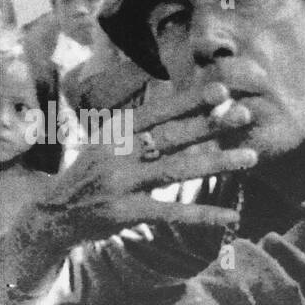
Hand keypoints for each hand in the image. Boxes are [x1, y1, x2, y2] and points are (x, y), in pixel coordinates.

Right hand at [12, 82, 257, 259]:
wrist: (53, 214)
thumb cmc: (89, 174)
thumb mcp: (102, 140)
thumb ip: (135, 123)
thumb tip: (164, 93)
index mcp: (114, 131)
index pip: (158, 111)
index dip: (189, 100)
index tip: (221, 89)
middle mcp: (117, 153)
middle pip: (172, 136)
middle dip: (211, 124)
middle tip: (245, 115)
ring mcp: (121, 184)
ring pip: (176, 170)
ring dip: (217, 162)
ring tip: (251, 157)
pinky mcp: (125, 213)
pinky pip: (171, 213)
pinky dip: (203, 214)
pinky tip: (231, 215)